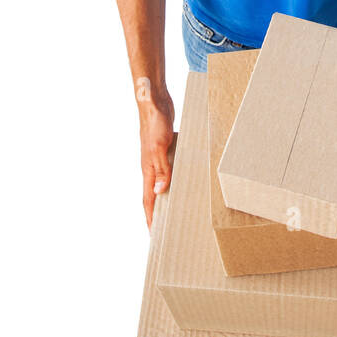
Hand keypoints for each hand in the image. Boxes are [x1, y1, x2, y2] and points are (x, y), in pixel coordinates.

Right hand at [139, 92, 174, 229]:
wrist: (155, 101)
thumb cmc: (154, 122)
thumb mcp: (159, 147)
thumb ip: (161, 169)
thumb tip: (160, 191)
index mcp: (147, 170)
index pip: (148, 200)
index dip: (150, 218)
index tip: (154, 235)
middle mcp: (151, 168)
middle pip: (155, 195)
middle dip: (160, 213)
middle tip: (168, 229)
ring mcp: (159, 159)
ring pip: (164, 182)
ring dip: (170, 195)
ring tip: (180, 209)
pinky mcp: (166, 150)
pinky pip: (172, 169)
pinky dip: (178, 177)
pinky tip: (189, 180)